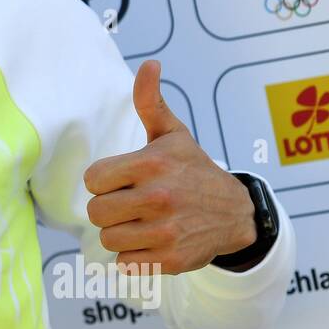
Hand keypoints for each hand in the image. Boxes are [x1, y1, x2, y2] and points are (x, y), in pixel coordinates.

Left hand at [82, 60, 256, 274]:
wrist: (235, 212)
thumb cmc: (194, 170)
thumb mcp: (173, 134)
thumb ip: (151, 102)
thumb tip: (150, 64)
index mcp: (151, 165)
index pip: (93, 180)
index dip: (103, 182)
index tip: (121, 181)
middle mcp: (158, 198)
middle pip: (96, 213)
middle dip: (109, 209)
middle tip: (130, 204)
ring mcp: (165, 232)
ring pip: (108, 239)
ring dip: (120, 233)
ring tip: (142, 222)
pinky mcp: (170, 260)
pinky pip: (125, 264)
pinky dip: (133, 256)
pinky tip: (151, 241)